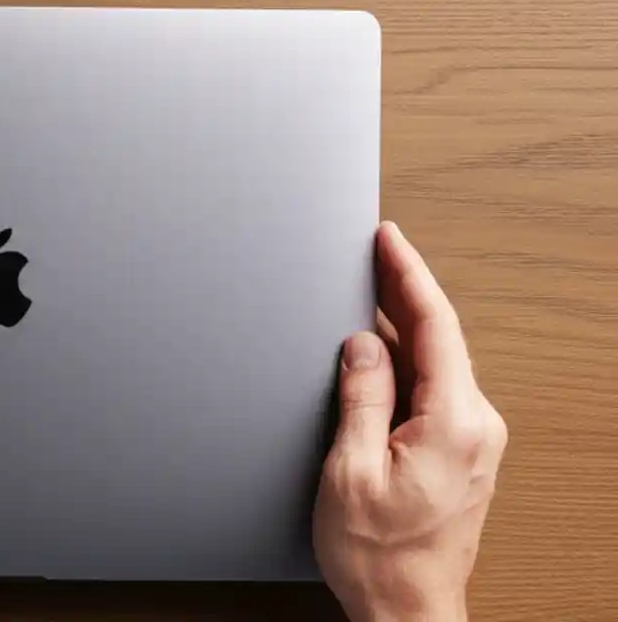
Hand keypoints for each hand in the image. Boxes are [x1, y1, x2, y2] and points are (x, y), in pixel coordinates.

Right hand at [315, 222, 507, 621]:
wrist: (409, 610)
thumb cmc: (380, 556)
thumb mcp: (349, 470)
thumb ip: (360, 398)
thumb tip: (362, 344)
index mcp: (452, 424)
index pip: (434, 327)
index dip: (407, 275)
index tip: (389, 239)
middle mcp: (476, 427)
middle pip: (439, 339)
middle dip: (402, 292)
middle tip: (371, 255)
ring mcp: (474, 440)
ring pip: (436, 363)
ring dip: (402, 330)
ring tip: (365, 297)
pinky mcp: (462, 453)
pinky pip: (436, 389)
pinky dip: (407, 363)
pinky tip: (380, 355)